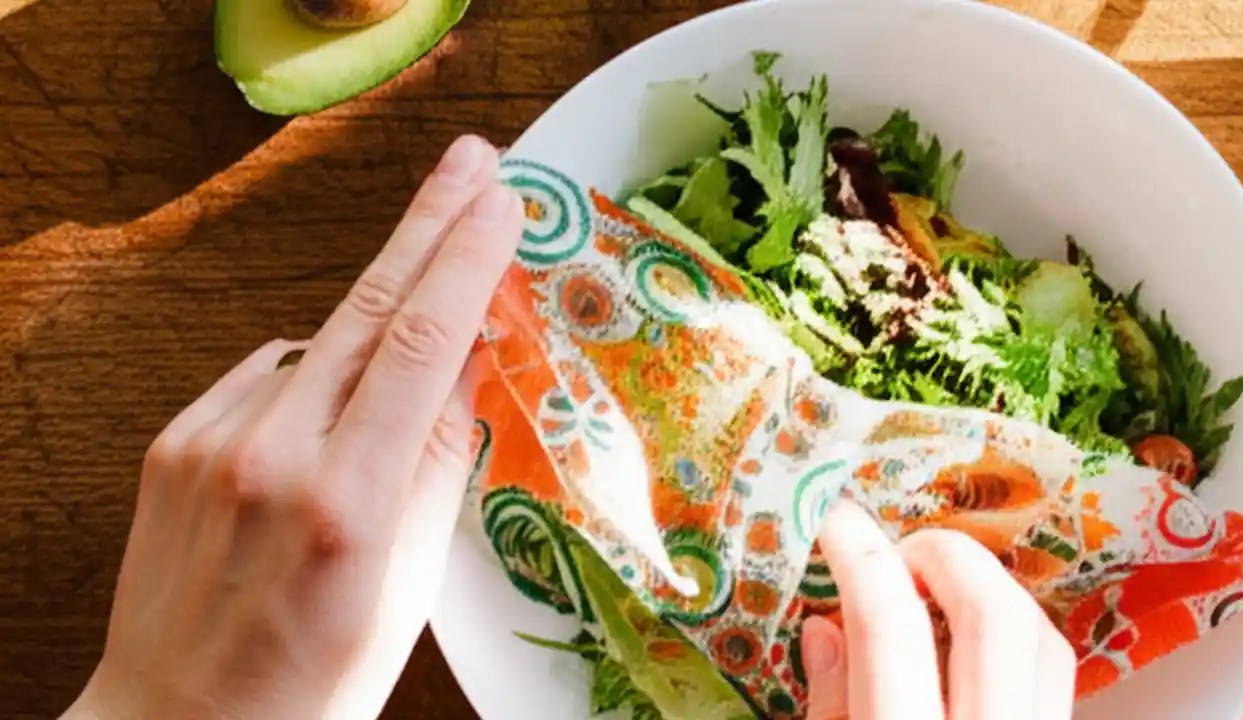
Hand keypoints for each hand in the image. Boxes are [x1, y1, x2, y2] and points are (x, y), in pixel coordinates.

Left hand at [63, 135, 521, 719]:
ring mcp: (211, 441)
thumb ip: (433, 470)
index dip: (467, 263)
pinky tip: (324, 428)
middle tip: (470, 162)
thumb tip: (468, 374)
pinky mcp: (173, 440)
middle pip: (368, 310)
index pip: (423, 350)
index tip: (501, 203)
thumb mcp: (405, 589)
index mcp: (347, 504)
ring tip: (404, 368)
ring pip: (319, 346)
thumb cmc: (313, 683)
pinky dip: (310, 383)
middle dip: (427, 225)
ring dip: (376, 329)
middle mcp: (271, 457)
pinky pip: (265, 379)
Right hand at [801, 499, 1075, 719]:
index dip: (858, 553)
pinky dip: (1015, 631)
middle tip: (892, 557)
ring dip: (985, 587)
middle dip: (938, 556)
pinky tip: (968, 633)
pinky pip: (1054, 670)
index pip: (890, 626)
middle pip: (991, 612)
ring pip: (1040, 633)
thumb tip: (828, 625)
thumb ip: (830, 706)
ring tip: (930, 590)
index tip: (834, 516)